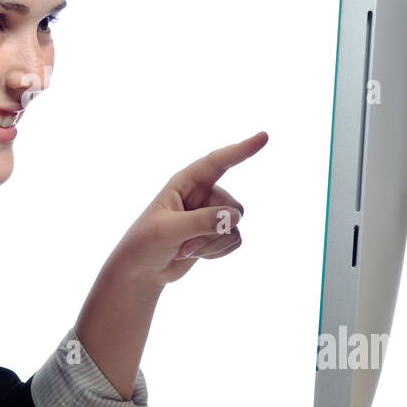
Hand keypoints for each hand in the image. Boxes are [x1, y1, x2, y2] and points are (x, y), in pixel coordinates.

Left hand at [109, 131, 268, 287]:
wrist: (143, 269)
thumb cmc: (146, 243)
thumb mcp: (168, 230)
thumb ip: (201, 221)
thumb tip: (235, 217)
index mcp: (186, 182)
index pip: (217, 162)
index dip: (241, 149)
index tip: (264, 137)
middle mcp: (202, 194)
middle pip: (231, 206)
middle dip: (212, 231)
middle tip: (183, 243)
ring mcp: (211, 213)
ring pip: (234, 227)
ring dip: (211, 244)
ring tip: (185, 249)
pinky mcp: (217, 233)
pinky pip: (234, 241)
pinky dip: (217, 253)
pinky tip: (196, 254)